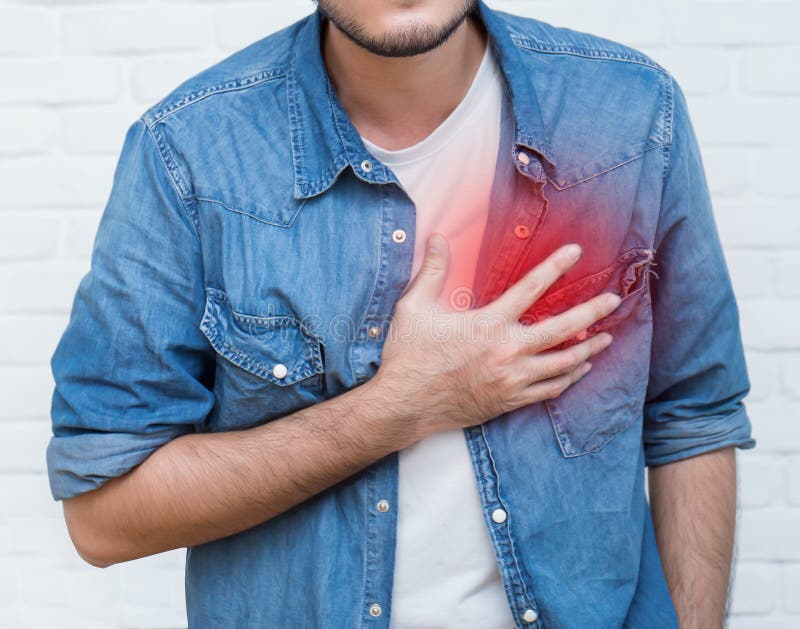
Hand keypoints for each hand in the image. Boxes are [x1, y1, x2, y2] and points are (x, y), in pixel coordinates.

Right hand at [371, 233, 621, 441]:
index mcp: (488, 323)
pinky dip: (569, 378)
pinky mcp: (509, 401)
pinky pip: (550, 389)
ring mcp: (511, 379)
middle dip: (592, 312)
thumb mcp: (414, 307)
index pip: (531, 288)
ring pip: (563, 363)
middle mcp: (507, 351)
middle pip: (562, 329)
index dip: (556, 266)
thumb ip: (432, 270)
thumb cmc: (408, 355)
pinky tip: (580, 369)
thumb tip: (438, 236)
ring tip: (606, 337)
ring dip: (588, 349)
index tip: (576, 252)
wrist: (404, 405)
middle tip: (614, 301)